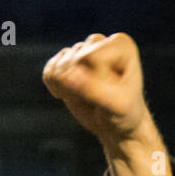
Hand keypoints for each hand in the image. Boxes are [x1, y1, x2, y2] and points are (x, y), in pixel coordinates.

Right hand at [42, 32, 169, 175]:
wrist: (120, 132)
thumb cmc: (126, 118)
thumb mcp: (116, 106)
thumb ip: (93, 89)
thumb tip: (68, 77)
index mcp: (121, 45)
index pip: (91, 56)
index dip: (97, 81)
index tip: (112, 96)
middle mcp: (102, 43)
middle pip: (73, 59)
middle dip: (82, 84)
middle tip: (101, 101)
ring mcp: (83, 52)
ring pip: (59, 65)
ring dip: (70, 88)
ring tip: (91, 100)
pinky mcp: (67, 65)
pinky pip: (48, 72)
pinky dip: (56, 89)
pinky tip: (76, 97)